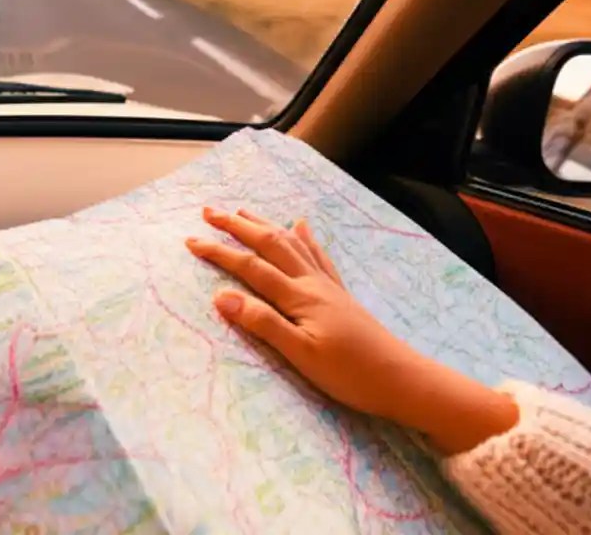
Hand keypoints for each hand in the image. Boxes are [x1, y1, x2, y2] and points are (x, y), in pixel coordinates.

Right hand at [186, 207, 518, 454]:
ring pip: (292, 244)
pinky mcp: (339, 294)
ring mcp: (327, 286)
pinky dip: (305, 238)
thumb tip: (221, 296)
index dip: (219, 252)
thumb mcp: (300, 354)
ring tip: (244, 211)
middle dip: (237, 226)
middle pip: (270, 244)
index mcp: (299, 297)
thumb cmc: (349, 373)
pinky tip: (302, 226)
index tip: (190, 240)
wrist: (400, 378)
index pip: (250, 267)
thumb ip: (262, 323)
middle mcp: (312, 283)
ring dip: (265, 225)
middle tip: (209, 211)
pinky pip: (317, 256)